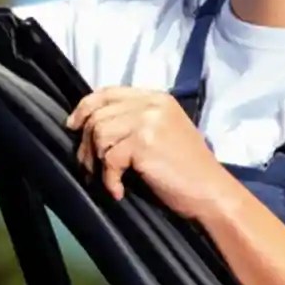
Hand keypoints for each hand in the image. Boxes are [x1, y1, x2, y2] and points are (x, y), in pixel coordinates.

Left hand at [66, 87, 231, 217]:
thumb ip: (132, 121)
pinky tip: (119, 191)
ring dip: (96, 162)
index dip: (85, 107)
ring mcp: (149, 121)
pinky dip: (109, 179)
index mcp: (156, 97)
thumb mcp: (162, 133)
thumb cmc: (185, 170)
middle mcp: (152, 104)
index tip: (73, 126)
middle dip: (86, 144)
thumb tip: (89, 125)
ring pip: (99, 133)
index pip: (108, 92)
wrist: (211, 192)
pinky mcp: (144, 143)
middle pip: (98, 114)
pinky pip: (109, 158)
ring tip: (106, 179)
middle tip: (88, 167)